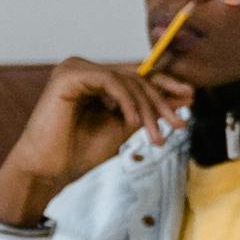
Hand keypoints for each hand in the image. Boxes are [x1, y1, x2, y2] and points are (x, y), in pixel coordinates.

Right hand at [0, 52, 190, 227]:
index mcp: (95, 80)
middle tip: (178, 124)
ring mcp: (75, 69)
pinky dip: (126, 99)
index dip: (166, 85)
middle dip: (160, 102)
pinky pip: (109, 80)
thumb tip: (185, 98)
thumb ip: (149, 111)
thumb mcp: (124, 128)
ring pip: (126, 79)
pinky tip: (132, 121)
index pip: (137, 75)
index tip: (190, 97)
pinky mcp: (68, 75)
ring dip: (145, 107)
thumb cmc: (79, 151)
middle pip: (136, 77)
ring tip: (153, 134)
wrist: (48, 170)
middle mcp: (85, 70)